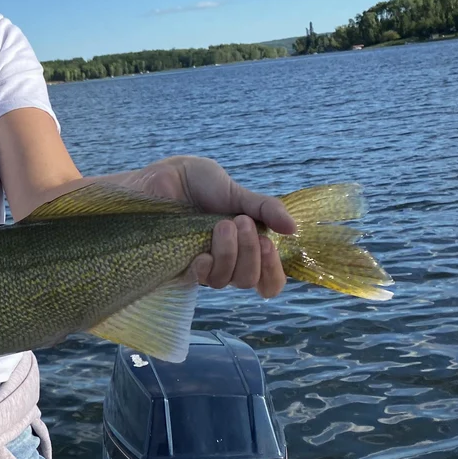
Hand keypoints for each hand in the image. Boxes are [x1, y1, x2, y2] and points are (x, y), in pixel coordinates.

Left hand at [130, 156, 295, 298]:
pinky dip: (207, 266)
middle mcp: (226, 260)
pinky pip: (201, 279)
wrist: (165, 177)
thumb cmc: (199, 183)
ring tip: (221, 224)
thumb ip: (264, 209)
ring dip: (229, 254)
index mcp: (245, 245)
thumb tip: (292, 229)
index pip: (268, 280)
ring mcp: (203, 265)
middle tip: (240, 222)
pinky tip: (201, 252)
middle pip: (247, 280)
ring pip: (225, 280)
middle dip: (250, 253)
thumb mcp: (237, 192)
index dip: (273, 273)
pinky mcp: (181, 266)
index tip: (268, 246)